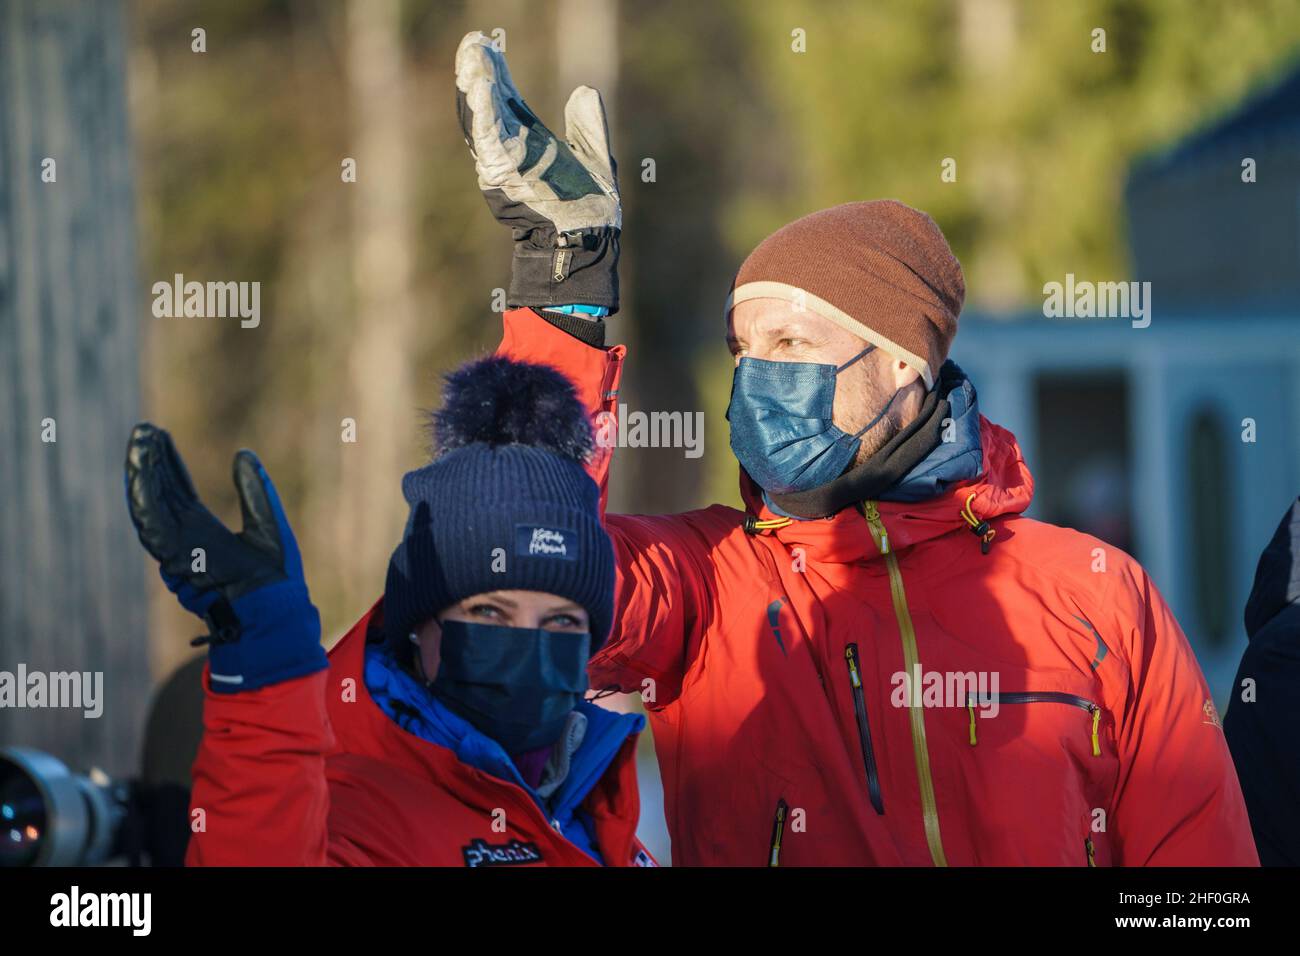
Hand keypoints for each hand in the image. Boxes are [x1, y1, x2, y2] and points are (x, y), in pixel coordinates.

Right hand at [124, 423, 325, 692]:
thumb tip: (243, 454)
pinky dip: (144, 500)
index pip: (176, 490)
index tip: (158, 435)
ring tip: (140, 442)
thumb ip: (254, 490)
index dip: (166, 463)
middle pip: (158, 493)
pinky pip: (154, 527)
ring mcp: (177, 549)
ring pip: (148, 507)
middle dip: (149, 462)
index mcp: (200, 530)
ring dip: (141, 474)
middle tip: (143, 429)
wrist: (277, 607)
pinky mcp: (178, 558)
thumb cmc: (274, 575)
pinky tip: (140, 474)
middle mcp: (183, 539)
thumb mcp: (266, 521)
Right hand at [455, 30, 620, 313]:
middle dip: (478, 73)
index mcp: (527, 145)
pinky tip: (482, 87)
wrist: (589, 242)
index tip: (489, 45)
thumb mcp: (593, 156)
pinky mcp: (503, 177)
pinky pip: (488, 142)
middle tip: (474, 42)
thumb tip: (585, 91)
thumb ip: (587, 125)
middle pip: (486, 106)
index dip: (496, 74)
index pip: (505, 102)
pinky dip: (483, 115)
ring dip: (474, 87)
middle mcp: (509, 154)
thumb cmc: (590, 210)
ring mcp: (503, 166)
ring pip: (481, 120)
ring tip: (472, 56)